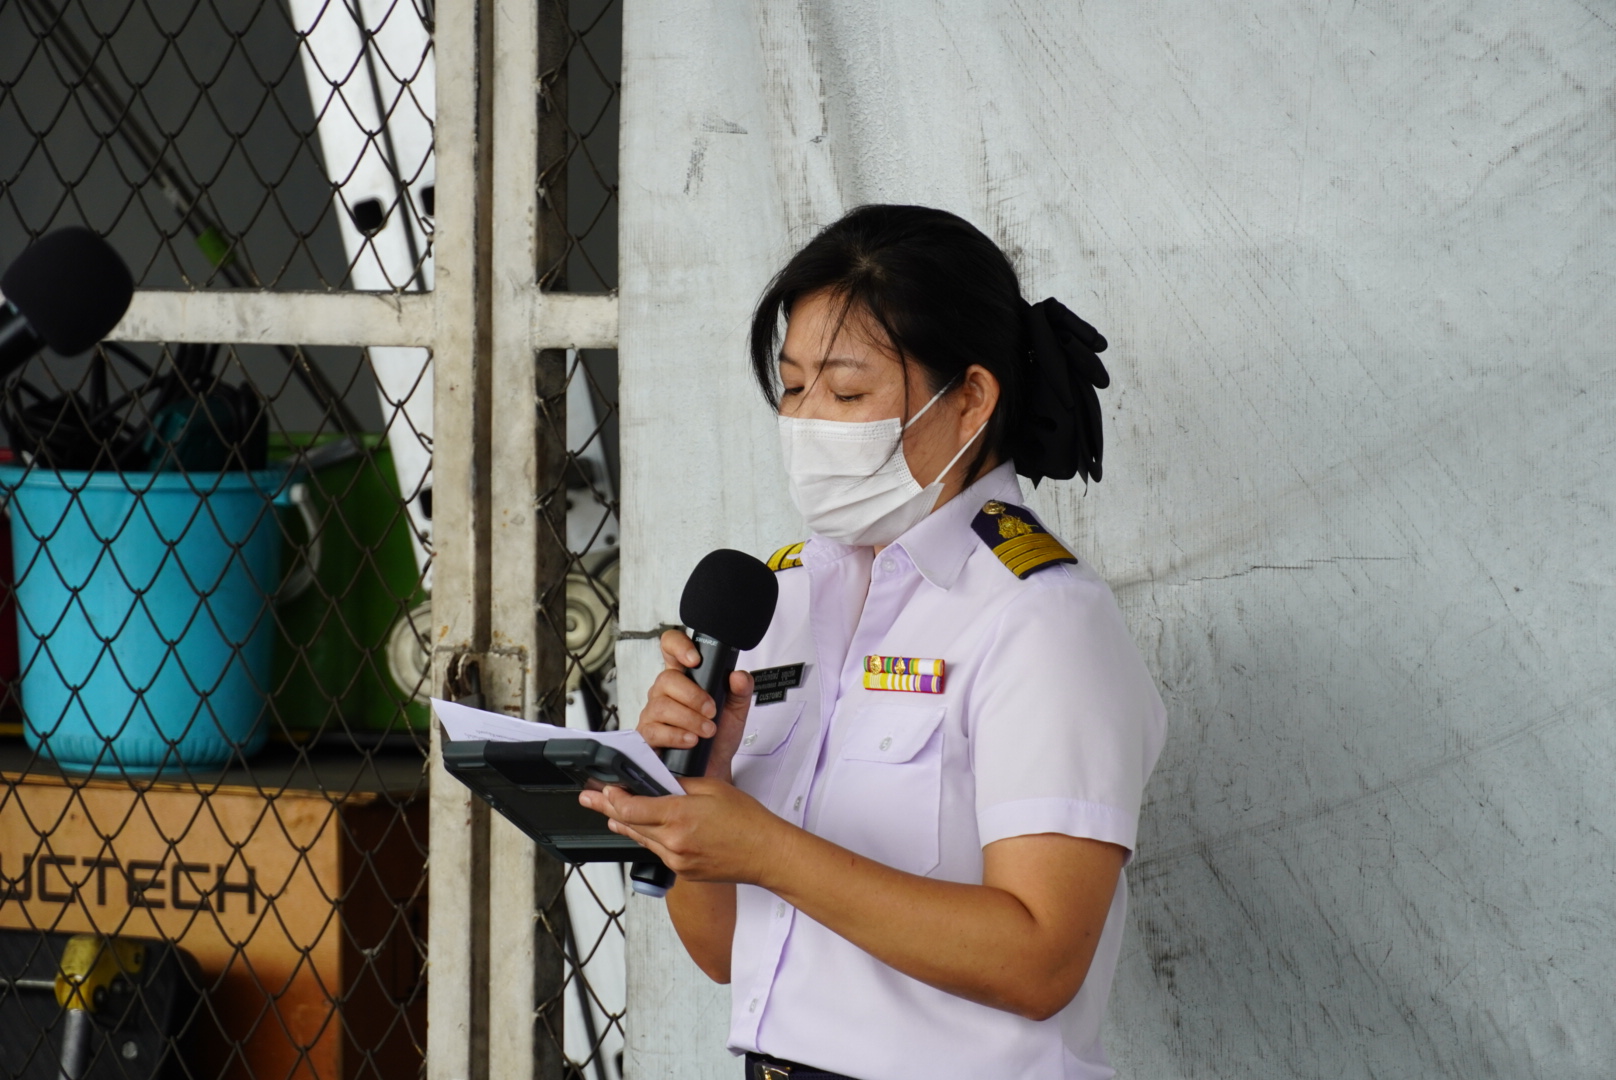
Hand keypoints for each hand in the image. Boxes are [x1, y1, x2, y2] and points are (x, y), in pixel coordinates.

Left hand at [579, 777, 789, 884]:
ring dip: (624, 825)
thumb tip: (657, 782)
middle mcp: (673, 842)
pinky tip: (643, 829)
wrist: (766, 854)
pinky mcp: (682, 871)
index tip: (604, 789)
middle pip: (629, 824)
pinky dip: (648, 838)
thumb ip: (679, 785)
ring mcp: (677, 861)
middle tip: (589, 799)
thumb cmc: (747, 821)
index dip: (613, 798)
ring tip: (607, 814)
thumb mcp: (712, 789)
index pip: (632, 808)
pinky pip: (657, 851)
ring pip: (641, 839)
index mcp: (680, 816)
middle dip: (608, 809)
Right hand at [638, 629, 753, 781]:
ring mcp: (653, 713)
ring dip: (689, 718)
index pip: (671, 647)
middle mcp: (664, 692)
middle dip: (693, 696)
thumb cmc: (720, 737)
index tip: (695, 659)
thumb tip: (738, 677)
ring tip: (707, 731)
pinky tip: (691, 740)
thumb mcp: (737, 710)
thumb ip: (741, 690)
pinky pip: (655, 730)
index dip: (678, 646)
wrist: (714, 768)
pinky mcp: (647, 736)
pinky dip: (677, 735)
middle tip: (712, 711)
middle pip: (667, 678)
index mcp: (684, 678)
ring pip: (661, 706)